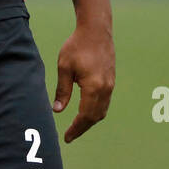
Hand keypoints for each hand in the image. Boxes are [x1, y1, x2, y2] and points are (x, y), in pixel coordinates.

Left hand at [52, 22, 114, 142]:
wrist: (96, 30)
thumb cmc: (77, 46)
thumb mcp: (64, 67)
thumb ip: (62, 90)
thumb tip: (56, 110)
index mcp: (93, 87)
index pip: (84, 116)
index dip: (76, 129)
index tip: (67, 138)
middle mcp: (105, 89)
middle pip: (95, 117)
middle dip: (82, 128)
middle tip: (69, 136)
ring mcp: (110, 85)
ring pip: (102, 111)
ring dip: (90, 121)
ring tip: (76, 127)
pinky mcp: (111, 80)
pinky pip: (105, 102)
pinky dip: (95, 111)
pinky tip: (85, 112)